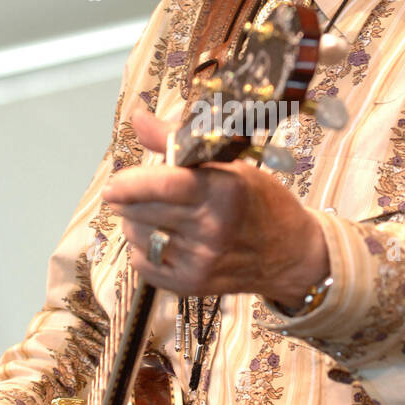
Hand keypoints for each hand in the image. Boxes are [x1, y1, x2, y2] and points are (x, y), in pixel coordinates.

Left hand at [101, 105, 329, 307]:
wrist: (290, 255)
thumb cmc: (259, 202)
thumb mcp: (229, 165)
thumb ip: (178, 142)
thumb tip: (138, 118)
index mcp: (224, 190)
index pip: (164, 185)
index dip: (130, 183)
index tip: (115, 184)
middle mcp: (212, 228)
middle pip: (142, 211)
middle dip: (131, 200)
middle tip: (141, 194)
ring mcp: (201, 260)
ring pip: (137, 237)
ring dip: (137, 223)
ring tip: (160, 216)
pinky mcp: (191, 285)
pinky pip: (142, 263)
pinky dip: (145, 250)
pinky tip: (166, 241)